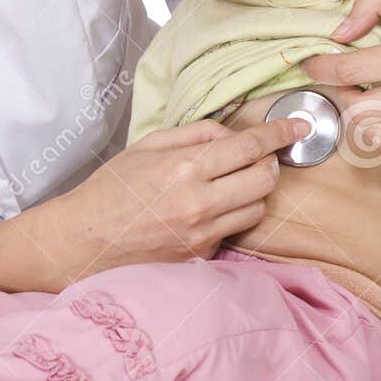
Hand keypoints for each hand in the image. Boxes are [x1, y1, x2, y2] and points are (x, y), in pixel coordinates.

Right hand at [35, 117, 310, 288]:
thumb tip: (230, 134)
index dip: (280, 133)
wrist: (83, 240)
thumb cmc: (110, 189)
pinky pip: (234, 230)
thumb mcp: (146, 146)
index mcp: (185, 168)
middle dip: (270, 162)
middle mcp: (200, 203)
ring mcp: (203, 233)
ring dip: (254, 191)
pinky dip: (231, 215)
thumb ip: (193, 134)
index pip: (249, 146)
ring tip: (231, 183)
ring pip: (258, 208)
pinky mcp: (201, 255)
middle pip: (265, 179)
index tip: (297, 126)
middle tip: (256, 156)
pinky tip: (209, 208)